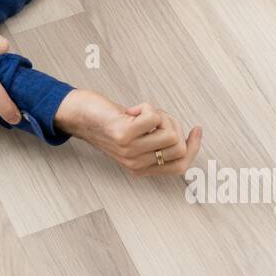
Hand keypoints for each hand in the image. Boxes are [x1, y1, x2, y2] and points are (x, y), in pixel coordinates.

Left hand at [55, 89, 202, 177]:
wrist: (79, 115)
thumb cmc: (108, 121)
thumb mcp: (135, 138)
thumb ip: (156, 142)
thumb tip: (185, 136)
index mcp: (141, 168)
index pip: (181, 166)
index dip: (194, 148)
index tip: (196, 129)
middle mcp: (136, 164)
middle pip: (179, 147)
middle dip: (174, 124)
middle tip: (153, 116)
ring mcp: (130, 151)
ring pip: (171, 133)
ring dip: (161, 115)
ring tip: (141, 112)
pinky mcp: (124, 135)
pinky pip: (155, 118)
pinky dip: (148, 107)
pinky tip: (132, 109)